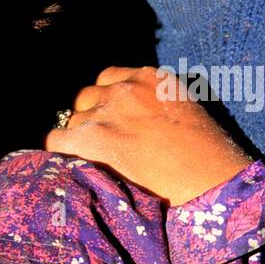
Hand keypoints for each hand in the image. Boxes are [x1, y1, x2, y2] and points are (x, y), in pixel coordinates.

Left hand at [43, 65, 255, 205]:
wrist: (208, 184)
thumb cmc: (208, 160)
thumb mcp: (188, 114)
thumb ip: (158, 104)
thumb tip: (139, 120)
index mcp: (152, 78)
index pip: (110, 79)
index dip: (110, 103)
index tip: (117, 124)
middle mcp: (124, 89)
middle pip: (88, 98)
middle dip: (94, 119)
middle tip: (108, 148)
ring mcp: (105, 112)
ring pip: (73, 121)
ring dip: (81, 140)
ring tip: (100, 166)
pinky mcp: (88, 139)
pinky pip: (56, 141)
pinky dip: (63, 154)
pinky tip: (78, 171)